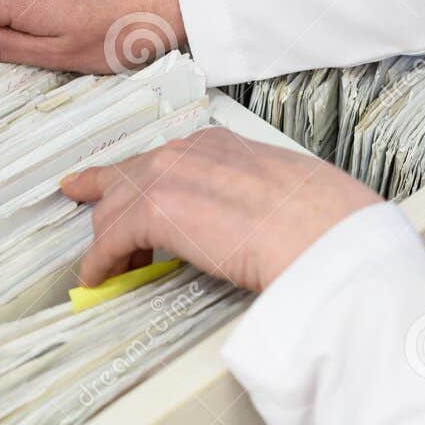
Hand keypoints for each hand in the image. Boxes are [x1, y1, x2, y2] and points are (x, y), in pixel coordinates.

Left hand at [61, 128, 383, 290]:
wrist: (325, 237)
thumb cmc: (322, 222)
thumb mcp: (283, 190)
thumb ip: (247, 196)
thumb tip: (244, 222)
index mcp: (219, 145)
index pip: (163, 161)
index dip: (140, 185)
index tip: (124, 191)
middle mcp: (187, 153)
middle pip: (127, 182)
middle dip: (111, 212)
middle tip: (108, 241)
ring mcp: (168, 178)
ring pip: (113, 211)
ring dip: (109, 244)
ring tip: (111, 271)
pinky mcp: (154, 213)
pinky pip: (108, 242)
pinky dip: (99, 264)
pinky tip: (98, 279)